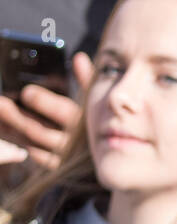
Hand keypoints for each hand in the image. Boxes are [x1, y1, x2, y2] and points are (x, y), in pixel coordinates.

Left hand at [0, 52, 93, 170]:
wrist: (118, 155)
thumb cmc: (104, 122)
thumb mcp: (99, 100)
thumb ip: (88, 80)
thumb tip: (79, 58)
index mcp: (85, 122)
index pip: (62, 111)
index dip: (43, 101)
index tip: (26, 91)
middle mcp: (74, 141)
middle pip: (39, 129)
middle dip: (17, 116)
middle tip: (0, 103)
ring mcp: (64, 155)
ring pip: (31, 143)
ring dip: (12, 129)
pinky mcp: (57, 165)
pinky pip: (34, 156)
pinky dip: (18, 143)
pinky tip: (7, 132)